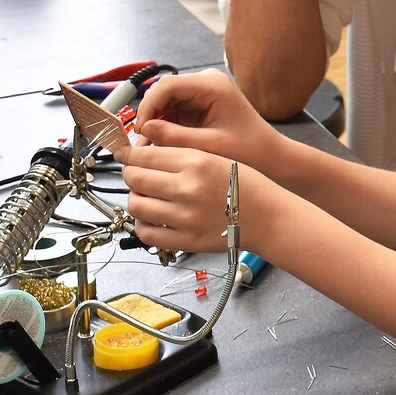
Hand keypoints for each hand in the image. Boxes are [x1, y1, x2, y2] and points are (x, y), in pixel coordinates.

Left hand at [114, 143, 249, 253]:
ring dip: (136, 199)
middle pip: (134, 179)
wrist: (268, 217)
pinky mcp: (185, 240)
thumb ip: (179, 155)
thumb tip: (141, 154)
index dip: (129, 154)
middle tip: (136, 175)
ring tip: (147, 197)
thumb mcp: (215, 157)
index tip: (127, 155)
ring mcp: (184, 217)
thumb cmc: (245, 185)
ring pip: (136, 205)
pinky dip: (143, 224)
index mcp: (195, 163)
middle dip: (130, 175)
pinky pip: (146, 233)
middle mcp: (187, 189)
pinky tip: (153, 218)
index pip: (143, 156)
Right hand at [132, 69, 282, 173]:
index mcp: (213, 86)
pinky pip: (174, 111)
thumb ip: (175, 137)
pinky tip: (159, 143)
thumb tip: (144, 130)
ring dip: (155, 122)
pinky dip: (164, 126)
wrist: (271, 155)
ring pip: (166, 102)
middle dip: (150, 115)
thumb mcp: (210, 146)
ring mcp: (203, 92)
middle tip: (141, 141)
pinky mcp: (200, 104)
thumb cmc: (250, 150)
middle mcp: (207, 83)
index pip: (167, 86)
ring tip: (148, 146)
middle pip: (164, 92)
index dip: (148, 106)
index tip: (140, 129)